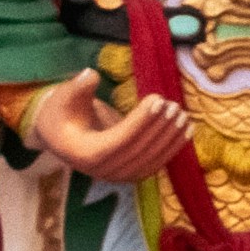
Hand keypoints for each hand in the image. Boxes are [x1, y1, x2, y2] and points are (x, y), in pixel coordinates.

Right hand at [28, 82, 184, 185]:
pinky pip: (155, 163)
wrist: (62, 135)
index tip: (157, 99)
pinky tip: (187, 129)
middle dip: (159, 126)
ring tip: (182, 114)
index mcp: (83, 154)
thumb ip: (77, 87)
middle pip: (138, 150)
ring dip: (170, 137)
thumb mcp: (63, 97)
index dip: (140, 120)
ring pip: (150, 159)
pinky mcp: (130, 174)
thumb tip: (90, 75)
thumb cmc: (62, 113)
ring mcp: (117, 175)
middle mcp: (101, 171)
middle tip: (174, 105)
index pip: (118, 140)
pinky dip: (173, 147)